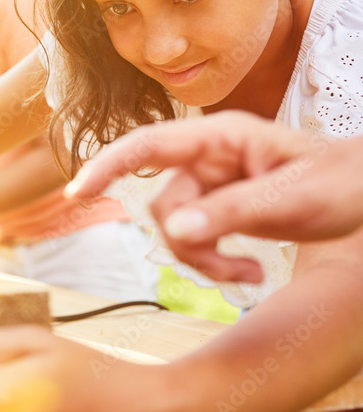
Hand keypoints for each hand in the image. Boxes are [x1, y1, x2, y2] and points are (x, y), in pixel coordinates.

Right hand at [65, 112, 362, 282]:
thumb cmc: (341, 181)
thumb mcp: (290, 199)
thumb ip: (229, 212)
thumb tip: (174, 231)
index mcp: (219, 138)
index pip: (147, 145)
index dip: (106, 166)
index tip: (76, 192)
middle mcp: (207, 157)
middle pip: (163, 205)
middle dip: (189, 244)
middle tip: (234, 270)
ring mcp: (211, 182)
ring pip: (176, 230)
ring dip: (207, 260)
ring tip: (251, 273)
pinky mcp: (218, 206)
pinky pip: (195, 238)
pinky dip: (216, 261)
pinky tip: (251, 269)